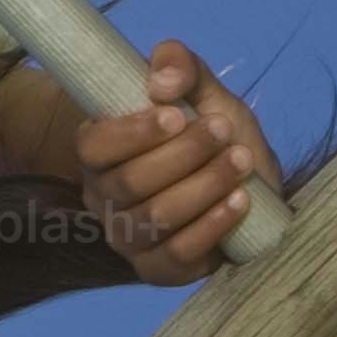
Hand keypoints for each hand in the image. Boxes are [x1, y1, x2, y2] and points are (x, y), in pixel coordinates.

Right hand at [74, 40, 275, 286]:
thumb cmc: (209, 131)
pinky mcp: (156, 269)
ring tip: (240, 161)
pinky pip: (176, 255)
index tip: (177, 115)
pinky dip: (211, 226)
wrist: (243, 180)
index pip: (93, 147)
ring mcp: (126, 238)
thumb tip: (162, 81)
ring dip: (204, 186)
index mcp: (98, 152)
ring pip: (156, 218)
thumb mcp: (201, 91)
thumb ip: (181, 67)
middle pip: (130, 182)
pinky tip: (239, 202)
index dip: (132, 134)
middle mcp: (102, 198)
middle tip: (223, 129)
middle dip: (184, 154)